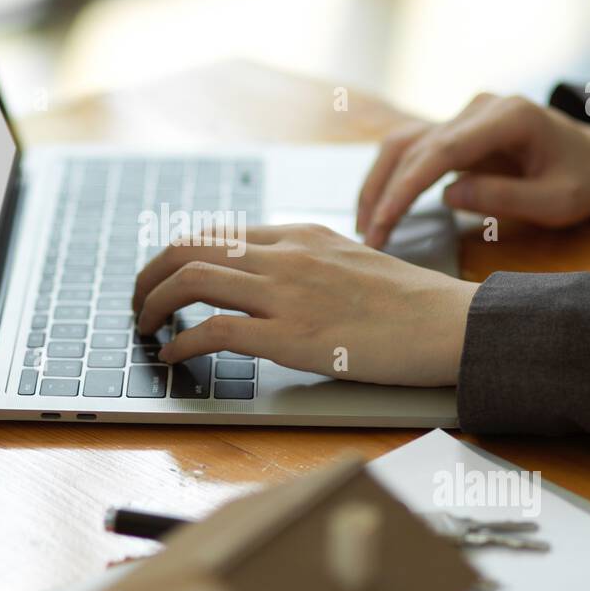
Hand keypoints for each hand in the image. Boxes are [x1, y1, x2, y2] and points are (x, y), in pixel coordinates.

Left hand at [131, 224, 478, 386]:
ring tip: (145, 328)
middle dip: (149, 275)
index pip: (216, 233)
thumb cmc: (410, 303)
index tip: (162, 281)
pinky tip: (175, 356)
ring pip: (191, 279)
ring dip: (153, 305)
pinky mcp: (293, 336)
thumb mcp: (351, 262)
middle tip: (138, 304)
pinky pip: (215, 330)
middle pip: (189, 247)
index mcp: (301, 235)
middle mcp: (286, 255)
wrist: (451, 323)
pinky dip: (182, 343)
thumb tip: (268, 280)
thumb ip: (307, 264)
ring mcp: (288, 293)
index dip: (175, 257)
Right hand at [357, 93, 589, 247]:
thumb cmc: (586, 181)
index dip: (407, 185)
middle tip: (368, 239)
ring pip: (404, 143)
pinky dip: (390, 177)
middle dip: (385, 193)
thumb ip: (506, 197)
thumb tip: (448, 196)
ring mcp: (465, 115)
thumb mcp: (559, 201)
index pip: (443, 149)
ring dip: (378, 183)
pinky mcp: (457, 130)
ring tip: (364, 225)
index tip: (383, 220)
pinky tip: (377, 207)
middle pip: (414, 145)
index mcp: (509, 116)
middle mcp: (479, 108)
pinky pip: (413, 150)